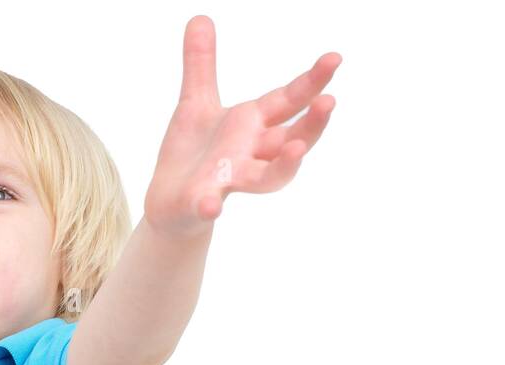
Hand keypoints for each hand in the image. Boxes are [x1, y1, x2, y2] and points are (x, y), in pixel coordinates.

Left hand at [143, 15, 340, 238]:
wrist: (170, 204)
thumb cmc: (193, 154)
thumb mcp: (195, 103)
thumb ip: (200, 65)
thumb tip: (198, 17)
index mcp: (252, 125)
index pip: (289, 101)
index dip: (311, 81)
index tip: (334, 59)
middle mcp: (250, 153)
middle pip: (291, 140)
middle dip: (312, 124)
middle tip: (330, 102)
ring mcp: (229, 180)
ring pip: (267, 178)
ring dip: (284, 166)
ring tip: (297, 150)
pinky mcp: (202, 202)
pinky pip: (209, 206)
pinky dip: (210, 206)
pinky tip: (211, 206)